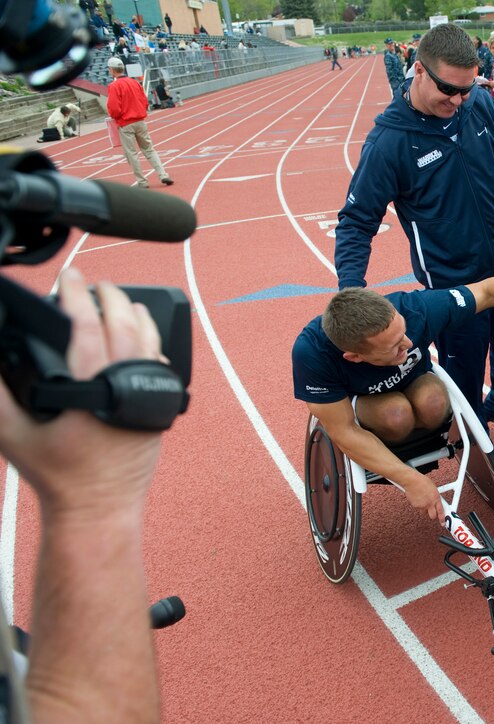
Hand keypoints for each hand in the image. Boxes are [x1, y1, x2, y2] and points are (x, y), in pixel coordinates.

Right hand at [0, 268, 162, 518]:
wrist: (99, 507)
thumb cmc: (58, 475)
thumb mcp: (12, 434)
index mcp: (93, 387)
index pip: (88, 325)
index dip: (77, 295)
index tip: (69, 276)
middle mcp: (128, 384)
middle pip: (125, 323)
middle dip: (109, 296)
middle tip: (92, 283)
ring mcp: (149, 394)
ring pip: (149, 339)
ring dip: (134, 313)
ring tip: (118, 299)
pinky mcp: (160, 405)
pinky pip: (161, 362)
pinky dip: (152, 340)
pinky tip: (142, 332)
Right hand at [402, 472, 442, 519]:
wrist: (412, 481)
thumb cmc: (422, 481)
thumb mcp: (433, 488)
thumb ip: (435, 496)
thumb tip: (436, 501)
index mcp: (436, 498)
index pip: (441, 511)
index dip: (442, 519)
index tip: (443, 523)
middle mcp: (429, 503)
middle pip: (432, 516)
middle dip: (432, 515)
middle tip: (431, 511)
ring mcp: (422, 505)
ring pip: (424, 512)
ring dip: (424, 509)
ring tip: (422, 500)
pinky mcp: (415, 506)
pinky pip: (417, 508)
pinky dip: (418, 505)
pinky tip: (417, 498)